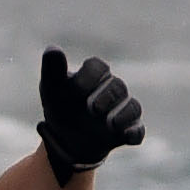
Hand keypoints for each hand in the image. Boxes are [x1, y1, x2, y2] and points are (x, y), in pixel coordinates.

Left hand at [35, 47, 142, 185]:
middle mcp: (112, 89)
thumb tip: (52, 50)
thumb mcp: (51, 89)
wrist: (66, 140)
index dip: (88, 77)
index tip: (74, 91)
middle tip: (92, 109)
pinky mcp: (129, 130)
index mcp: (94, 74)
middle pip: (117, 87)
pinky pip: (138, 130)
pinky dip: (135, 133)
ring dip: (122, 115)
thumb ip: (52, 69)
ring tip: (109, 124)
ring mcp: (122, 110)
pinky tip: (128, 136)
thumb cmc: (60, 106)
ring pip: (132, 107)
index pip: (97, 67)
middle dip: (106, 97)